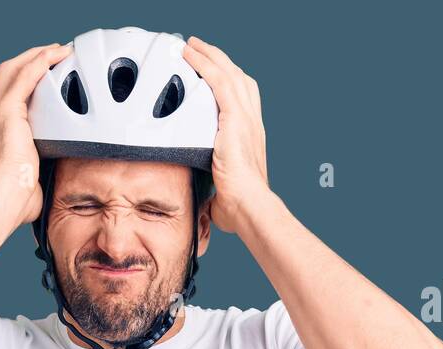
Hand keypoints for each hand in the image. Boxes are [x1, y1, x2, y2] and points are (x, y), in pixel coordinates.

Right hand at [0, 42, 74, 225]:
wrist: (4, 201)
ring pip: (15, 68)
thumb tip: (62, 181)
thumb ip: (44, 172)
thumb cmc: (17, 201)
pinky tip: (57, 55)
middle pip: (9, 73)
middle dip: (32, 59)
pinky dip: (41, 61)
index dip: (29, 79)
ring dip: (39, 55)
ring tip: (60, 50)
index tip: (50, 74)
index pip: (10, 93)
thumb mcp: (34, 180)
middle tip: (57, 55)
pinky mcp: (7, 112)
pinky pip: (25, 75)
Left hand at [181, 36, 270, 235]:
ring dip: (209, 55)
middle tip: (198, 49)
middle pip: (237, 78)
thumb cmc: (239, 208)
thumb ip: (212, 190)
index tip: (212, 72)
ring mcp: (246, 118)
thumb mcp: (223, 193)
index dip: (228, 81)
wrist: (250, 207)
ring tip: (191, 45)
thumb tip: (202, 202)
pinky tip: (192, 55)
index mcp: (251, 136)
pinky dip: (206, 64)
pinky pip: (220, 82)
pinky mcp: (235, 119)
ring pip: (228, 73)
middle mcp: (252, 122)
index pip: (242, 98)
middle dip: (218, 60)